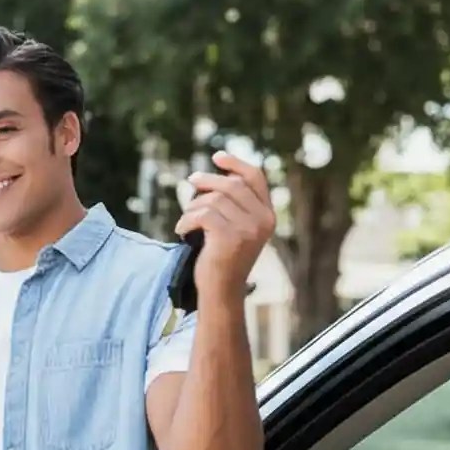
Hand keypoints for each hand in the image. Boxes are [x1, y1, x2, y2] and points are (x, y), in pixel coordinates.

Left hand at [175, 150, 275, 301]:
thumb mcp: (234, 230)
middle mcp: (263, 220)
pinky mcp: (230, 237)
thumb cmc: (221, 260)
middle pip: (231, 185)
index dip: (235, 164)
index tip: (217, 157)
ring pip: (213, 199)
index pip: (255, 178)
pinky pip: (201, 214)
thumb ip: (232, 206)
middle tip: (190, 182)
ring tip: (187, 222)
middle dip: (207, 181)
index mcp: (268, 216)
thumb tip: (209, 177)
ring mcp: (248, 229)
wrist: (221, 292)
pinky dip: (186, 220)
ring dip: (193, 208)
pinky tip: (182, 231)